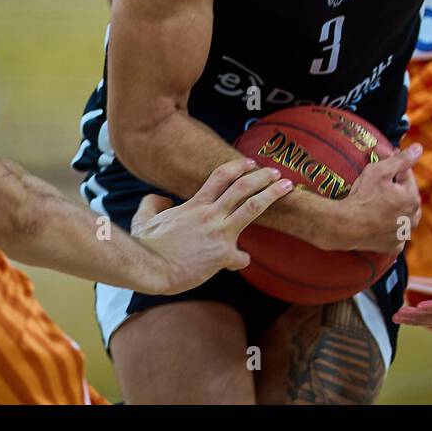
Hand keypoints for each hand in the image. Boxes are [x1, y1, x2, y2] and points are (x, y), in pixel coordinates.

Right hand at [130, 158, 292, 293]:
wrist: (151, 268)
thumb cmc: (146, 245)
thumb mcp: (144, 218)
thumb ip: (153, 204)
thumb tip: (162, 200)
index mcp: (194, 205)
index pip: (221, 177)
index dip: (238, 167)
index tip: (250, 162)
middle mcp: (210, 214)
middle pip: (242, 187)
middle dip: (262, 176)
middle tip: (276, 172)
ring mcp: (218, 232)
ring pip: (252, 207)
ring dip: (271, 195)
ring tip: (286, 187)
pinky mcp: (222, 254)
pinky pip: (241, 257)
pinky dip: (243, 259)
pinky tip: (242, 261)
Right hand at [329, 142, 422, 253]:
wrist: (345, 225)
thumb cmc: (362, 195)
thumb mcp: (379, 171)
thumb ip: (401, 159)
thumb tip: (419, 148)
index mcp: (412, 198)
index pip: (407, 177)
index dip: (394, 169)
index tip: (382, 166)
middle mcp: (412, 218)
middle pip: (407, 197)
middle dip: (397, 190)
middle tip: (379, 186)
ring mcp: (403, 234)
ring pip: (405, 216)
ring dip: (397, 209)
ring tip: (381, 203)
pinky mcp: (393, 246)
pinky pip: (397, 235)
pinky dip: (392, 229)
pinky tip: (382, 223)